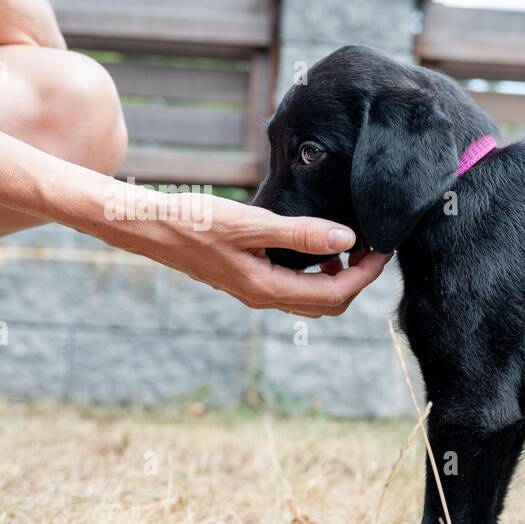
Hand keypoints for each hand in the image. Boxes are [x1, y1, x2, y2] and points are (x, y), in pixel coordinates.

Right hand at [104, 190, 389, 317]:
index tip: (383, 249)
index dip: (366, 274)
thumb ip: (298, 232)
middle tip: (374, 246)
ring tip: (350, 242)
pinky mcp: (245, 277)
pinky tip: (314, 243)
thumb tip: (346, 238)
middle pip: (328, 302)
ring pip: (310, 296)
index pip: (335, 294)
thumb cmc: (189, 220)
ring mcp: (253, 290)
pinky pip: (292, 284)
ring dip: (337, 274)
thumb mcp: (248, 222)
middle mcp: (262, 297)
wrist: (140, 225)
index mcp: (266, 289)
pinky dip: (313, 270)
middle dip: (358, 278)